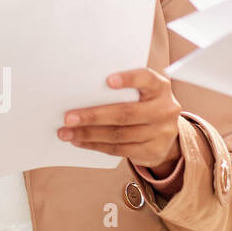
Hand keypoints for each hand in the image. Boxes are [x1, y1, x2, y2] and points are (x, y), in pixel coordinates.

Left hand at [58, 67, 182, 174]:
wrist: (165, 131)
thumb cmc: (141, 102)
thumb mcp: (139, 90)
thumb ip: (120, 88)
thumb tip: (80, 90)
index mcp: (159, 87)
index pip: (146, 79)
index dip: (128, 79)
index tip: (108, 81)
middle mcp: (165, 109)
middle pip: (126, 113)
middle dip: (93, 116)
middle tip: (68, 118)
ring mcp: (161, 133)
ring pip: (119, 134)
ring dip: (88, 134)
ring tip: (66, 132)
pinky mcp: (153, 152)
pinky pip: (120, 149)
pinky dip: (96, 145)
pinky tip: (79, 141)